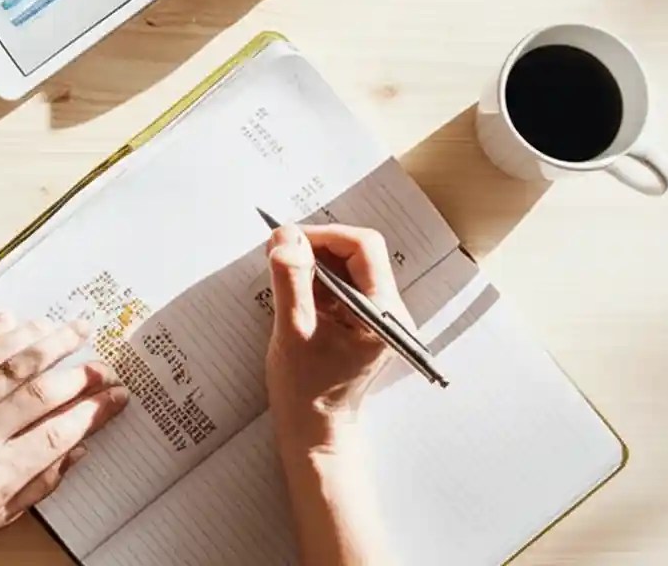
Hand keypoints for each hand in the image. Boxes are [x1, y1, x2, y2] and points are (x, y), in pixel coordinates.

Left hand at [0, 314, 128, 564]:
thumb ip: (37, 486)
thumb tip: (75, 451)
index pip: (58, 433)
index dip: (94, 411)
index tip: (117, 397)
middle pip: (39, 392)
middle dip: (80, 373)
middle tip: (104, 364)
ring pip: (4, 364)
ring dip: (42, 341)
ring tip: (70, 329)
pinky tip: (10, 319)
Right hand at [264, 223, 410, 448]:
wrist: (315, 431)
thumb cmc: (306, 391)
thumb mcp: (293, 331)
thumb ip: (291, 281)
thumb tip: (285, 236)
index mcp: (382, 313)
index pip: (363, 248)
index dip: (324, 236)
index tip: (289, 240)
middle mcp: (388, 311)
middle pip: (356, 253)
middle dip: (316, 248)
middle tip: (279, 254)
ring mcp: (376, 316)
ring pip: (346, 266)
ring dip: (313, 263)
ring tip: (283, 278)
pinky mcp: (361, 321)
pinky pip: (341, 284)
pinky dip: (315, 280)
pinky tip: (294, 294)